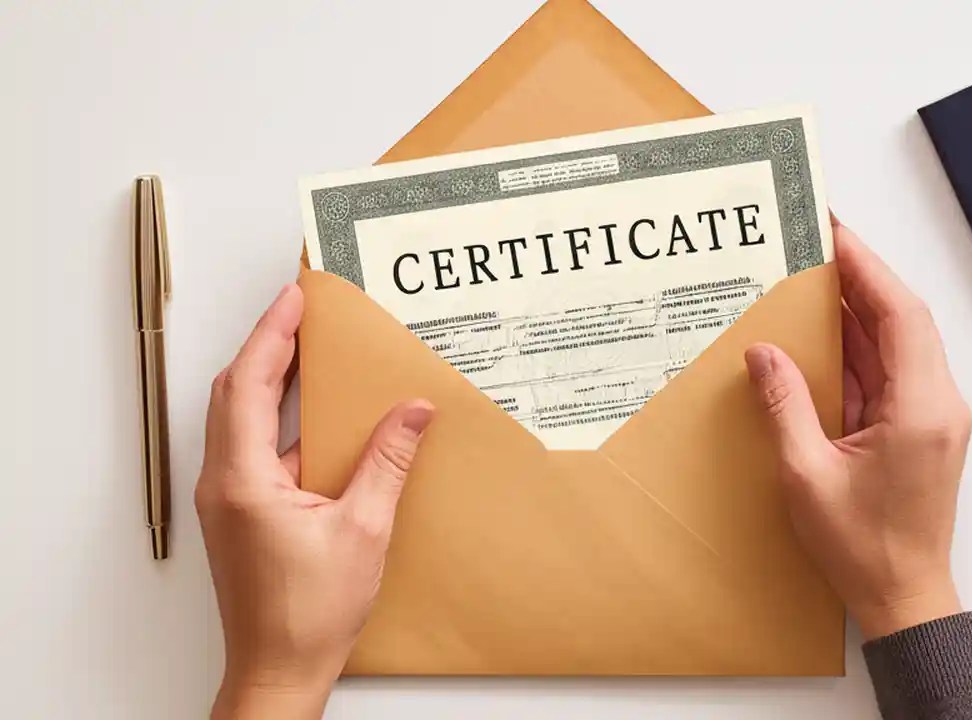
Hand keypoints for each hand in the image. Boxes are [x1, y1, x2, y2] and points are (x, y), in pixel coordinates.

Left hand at [196, 285, 432, 718]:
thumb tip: (412, 412)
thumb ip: (387, 462)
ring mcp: (228, 500)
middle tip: (299, 310)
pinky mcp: (241, 514)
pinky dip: (282, 420)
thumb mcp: (363, 530)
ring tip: (306, 348)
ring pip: (241, 420)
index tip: (294, 298)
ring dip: (271, 380)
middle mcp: (224, 483)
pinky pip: (256, 449)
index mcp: (243, 480)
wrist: (278, 671)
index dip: (273, 334)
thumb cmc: (308, 615)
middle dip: (267, 345)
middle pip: (236, 392)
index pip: (251, 384)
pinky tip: (320, 419)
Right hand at [744, 221, 971, 639]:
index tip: (833, 231)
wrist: (906, 600)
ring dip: (859, 311)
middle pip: (903, 319)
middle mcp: (939, 403)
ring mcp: (933, 416)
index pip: (900, 314)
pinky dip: (859, 349)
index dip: (866, 266)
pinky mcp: (921, 429)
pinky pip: (891, 373)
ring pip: (898, 344)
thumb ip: (785, 406)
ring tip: (813, 277)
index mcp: (922, 409)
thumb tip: (764, 352)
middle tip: (816, 243)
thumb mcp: (808, 475)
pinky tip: (824, 334)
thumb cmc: (863, 548)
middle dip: (860, 277)